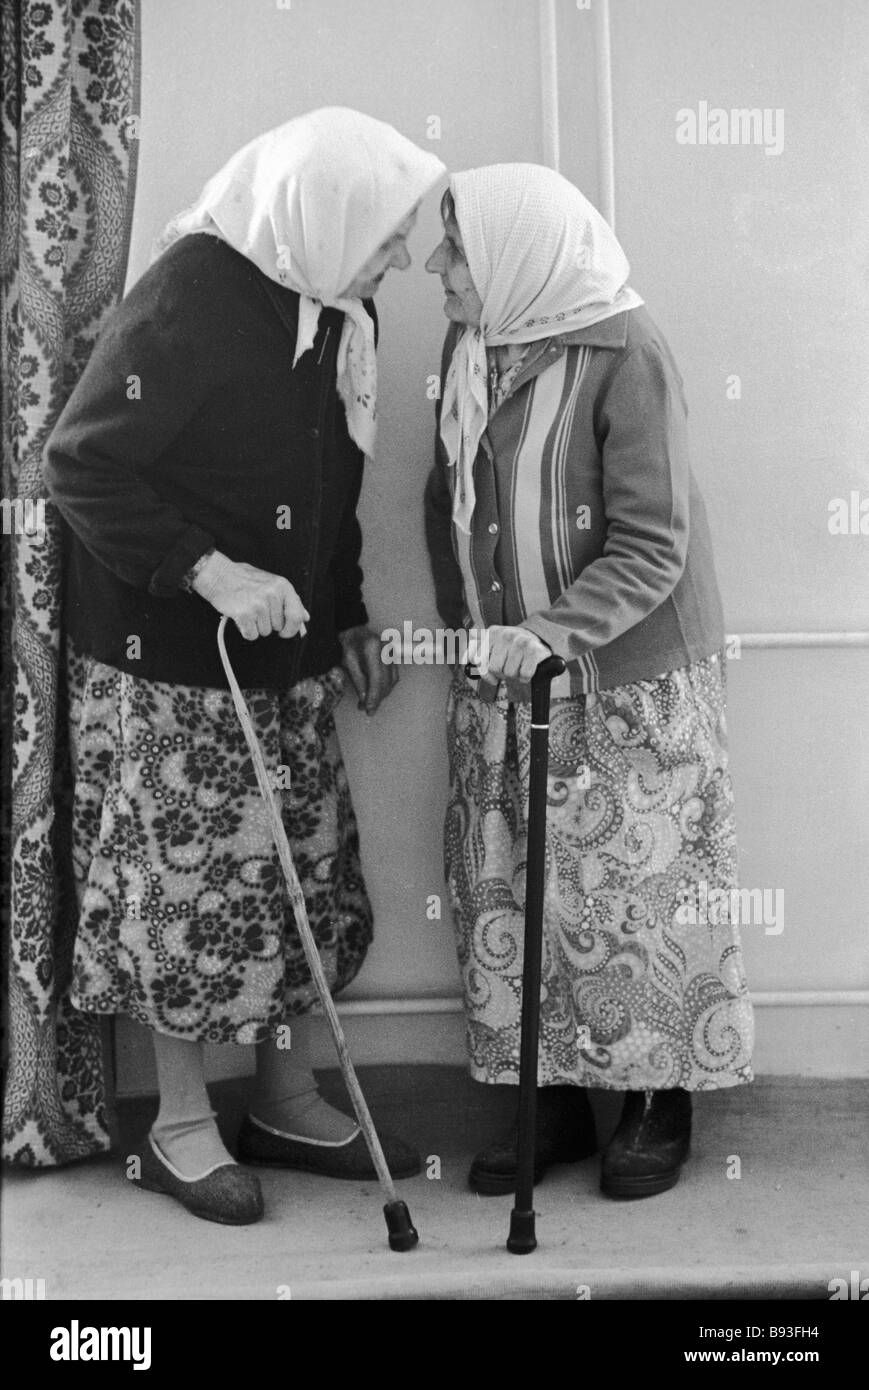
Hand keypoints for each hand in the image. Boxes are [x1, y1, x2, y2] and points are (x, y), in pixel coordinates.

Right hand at [193, 550, 308, 641]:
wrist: (219, 575)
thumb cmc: (245, 579)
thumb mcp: (272, 583)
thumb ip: (290, 600)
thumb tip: (305, 617)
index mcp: (282, 586)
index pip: (297, 616)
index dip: (292, 628)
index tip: (285, 631)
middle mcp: (272, 595)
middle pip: (278, 627)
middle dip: (268, 623)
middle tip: (256, 609)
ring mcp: (258, 605)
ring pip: (265, 632)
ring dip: (256, 626)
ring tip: (248, 610)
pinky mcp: (244, 614)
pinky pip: (251, 635)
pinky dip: (246, 630)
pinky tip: (241, 617)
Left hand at [339, 625, 397, 714]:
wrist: (357, 629)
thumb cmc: (350, 644)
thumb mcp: (348, 662)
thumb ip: (358, 680)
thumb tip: (364, 700)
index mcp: (373, 649)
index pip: (377, 678)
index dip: (374, 696)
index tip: (369, 709)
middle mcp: (387, 651)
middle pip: (386, 682)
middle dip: (378, 698)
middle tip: (367, 710)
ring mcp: (392, 654)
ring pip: (392, 681)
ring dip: (382, 694)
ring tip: (370, 703)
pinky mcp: (394, 658)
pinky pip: (393, 677)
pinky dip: (386, 687)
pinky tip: (377, 693)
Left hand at [468, 624, 551, 687]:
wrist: (541, 641)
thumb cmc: (513, 649)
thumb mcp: (493, 645)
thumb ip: (475, 649)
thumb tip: (464, 659)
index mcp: (491, 633)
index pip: (476, 659)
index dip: (483, 672)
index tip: (492, 674)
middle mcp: (505, 634)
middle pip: (493, 668)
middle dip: (501, 673)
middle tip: (509, 668)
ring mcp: (520, 641)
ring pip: (508, 673)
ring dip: (514, 675)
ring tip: (519, 666)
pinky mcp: (533, 651)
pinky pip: (524, 674)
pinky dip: (525, 677)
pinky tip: (528, 669)